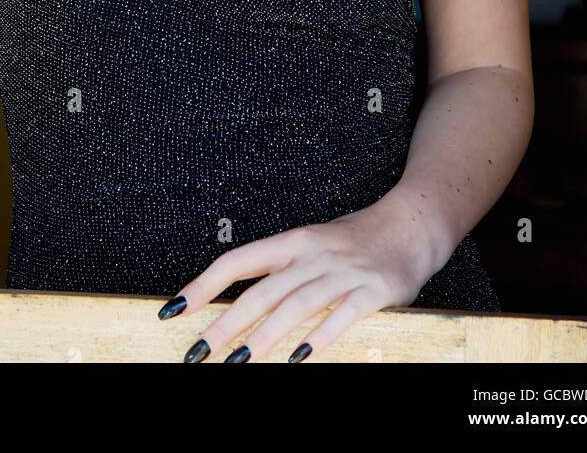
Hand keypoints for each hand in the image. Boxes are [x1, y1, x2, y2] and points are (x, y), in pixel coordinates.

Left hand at [156, 188, 440, 362]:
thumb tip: (234, 301)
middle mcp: (313, 253)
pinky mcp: (373, 289)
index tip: (174, 310)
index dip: (204, 285)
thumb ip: (280, 270)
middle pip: (262, 290)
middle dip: (226, 323)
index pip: (238, 261)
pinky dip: (321, 335)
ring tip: (239, 362)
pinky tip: (302, 356)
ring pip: (296, 303)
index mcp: (293, 241)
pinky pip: (343, 315)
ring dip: (265, 335)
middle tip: (199, 352)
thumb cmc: (356, 240)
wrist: (412, 223)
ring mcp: (343, 271)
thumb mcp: (312, 246)